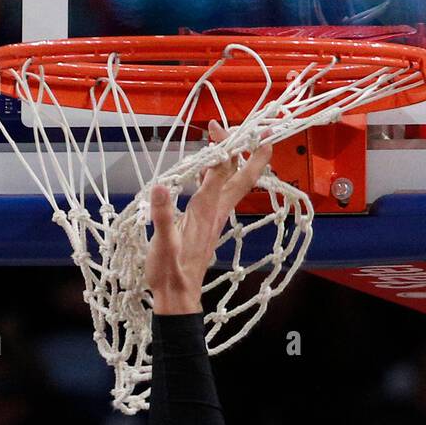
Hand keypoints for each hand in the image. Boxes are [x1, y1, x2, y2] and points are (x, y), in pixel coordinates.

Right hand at [145, 121, 270, 314]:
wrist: (178, 297)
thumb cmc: (169, 273)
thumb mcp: (161, 245)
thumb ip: (162, 216)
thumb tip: (161, 186)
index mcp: (204, 211)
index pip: (220, 171)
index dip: (222, 147)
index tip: (215, 127)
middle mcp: (214, 213)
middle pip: (241, 178)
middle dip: (251, 154)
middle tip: (263, 134)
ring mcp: (214, 220)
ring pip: (235, 187)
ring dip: (240, 164)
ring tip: (243, 146)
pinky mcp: (209, 226)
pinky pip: (223, 196)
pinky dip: (223, 179)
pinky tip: (216, 175)